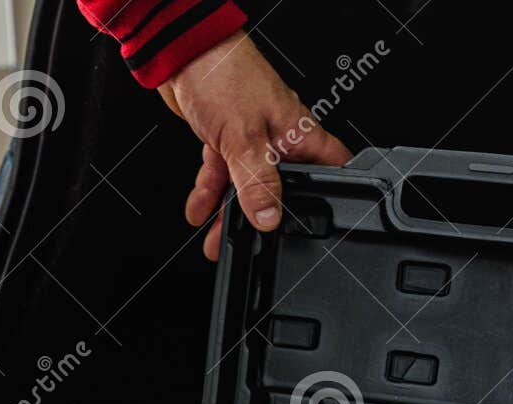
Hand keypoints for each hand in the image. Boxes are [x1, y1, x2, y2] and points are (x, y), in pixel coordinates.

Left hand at [160, 32, 352, 260]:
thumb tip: (269, 217)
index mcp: (298, 132)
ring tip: (216, 240)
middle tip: (251, 243)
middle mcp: (279, 136)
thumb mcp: (244, 137)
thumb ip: (256, 181)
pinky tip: (198, 210)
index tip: (320, 224)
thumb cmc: (223, 75)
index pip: (329, 169)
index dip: (330, 196)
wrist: (182, 50)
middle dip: (264, 217)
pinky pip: (222, 172)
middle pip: (280, 186)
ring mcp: (251, 136)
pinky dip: (209, 191)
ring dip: (229, 212)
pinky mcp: (225, 136)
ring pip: (246, 184)